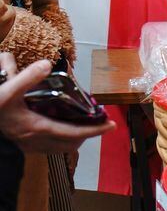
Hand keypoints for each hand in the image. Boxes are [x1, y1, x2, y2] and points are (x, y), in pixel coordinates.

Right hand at [0, 53, 115, 153]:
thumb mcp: (6, 91)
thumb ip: (26, 77)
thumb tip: (46, 64)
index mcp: (37, 128)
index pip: (75, 133)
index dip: (95, 130)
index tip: (111, 125)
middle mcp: (37, 141)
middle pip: (72, 142)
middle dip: (89, 133)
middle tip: (101, 121)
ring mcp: (30, 145)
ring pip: (62, 146)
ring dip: (76, 136)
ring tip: (86, 123)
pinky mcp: (25, 145)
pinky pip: (52, 146)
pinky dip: (63, 138)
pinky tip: (62, 126)